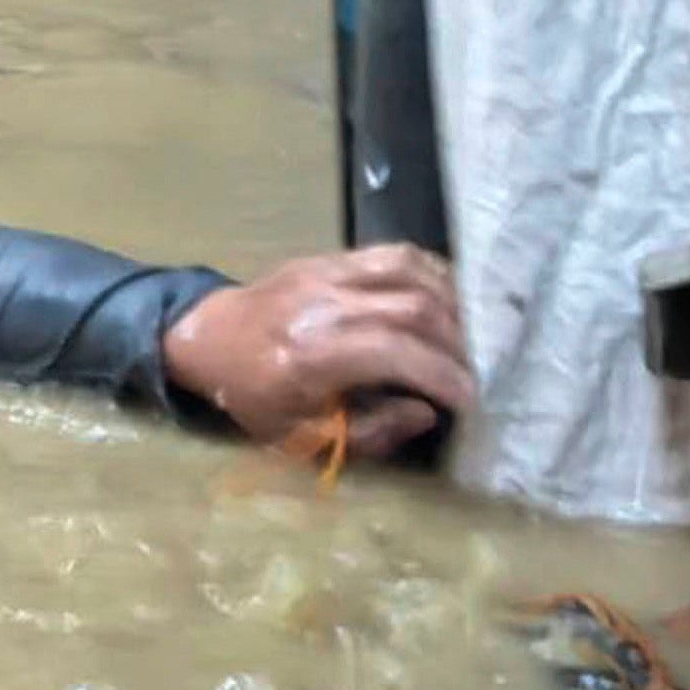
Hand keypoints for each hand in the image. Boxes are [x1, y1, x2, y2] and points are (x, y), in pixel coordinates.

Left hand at [161, 245, 473, 459]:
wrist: (208, 337)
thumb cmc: (254, 395)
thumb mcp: (299, 435)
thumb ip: (368, 430)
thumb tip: (425, 411)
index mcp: (311, 355)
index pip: (396, 352)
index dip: (443, 374)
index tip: (474, 397)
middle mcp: (324, 305)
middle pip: (413, 309)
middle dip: (457, 342)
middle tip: (481, 369)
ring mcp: (328, 272)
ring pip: (409, 274)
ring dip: (452, 304)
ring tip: (473, 336)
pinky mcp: (331, 256)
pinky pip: (394, 254)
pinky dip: (431, 273)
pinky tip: (450, 298)